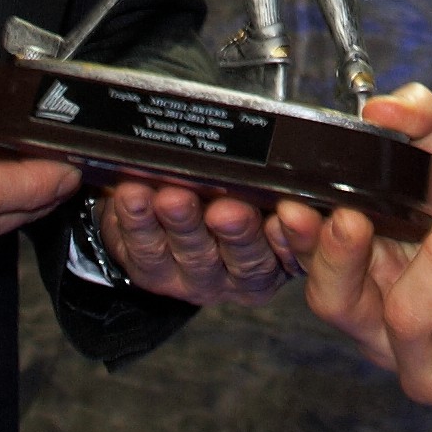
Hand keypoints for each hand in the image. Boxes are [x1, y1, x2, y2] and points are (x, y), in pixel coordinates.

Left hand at [95, 178, 298, 304]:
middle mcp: (245, 271)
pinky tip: (133, 196)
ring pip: (195, 253)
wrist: (166, 213)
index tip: (289, 212)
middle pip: (247, 256)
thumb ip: (276, 183)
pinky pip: (146, 248)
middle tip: (227, 211)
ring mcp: (199, 278)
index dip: (296, 236)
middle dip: (237, 230)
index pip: (297, 249)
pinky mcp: (155, 272)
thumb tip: (293, 154)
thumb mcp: (263, 189)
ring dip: (183, 223)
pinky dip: (138, 219)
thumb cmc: (226, 191)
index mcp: (282, 253)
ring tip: (173, 199)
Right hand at [274, 83, 431, 411]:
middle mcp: (387, 319)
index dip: (297, 236)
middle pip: (334, 302)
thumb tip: (380, 107)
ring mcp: (426, 360)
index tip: (296, 203)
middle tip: (358, 215)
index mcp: (372, 267)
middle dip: (340, 256)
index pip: (314, 259)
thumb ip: (424, 125)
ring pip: (404, 315)